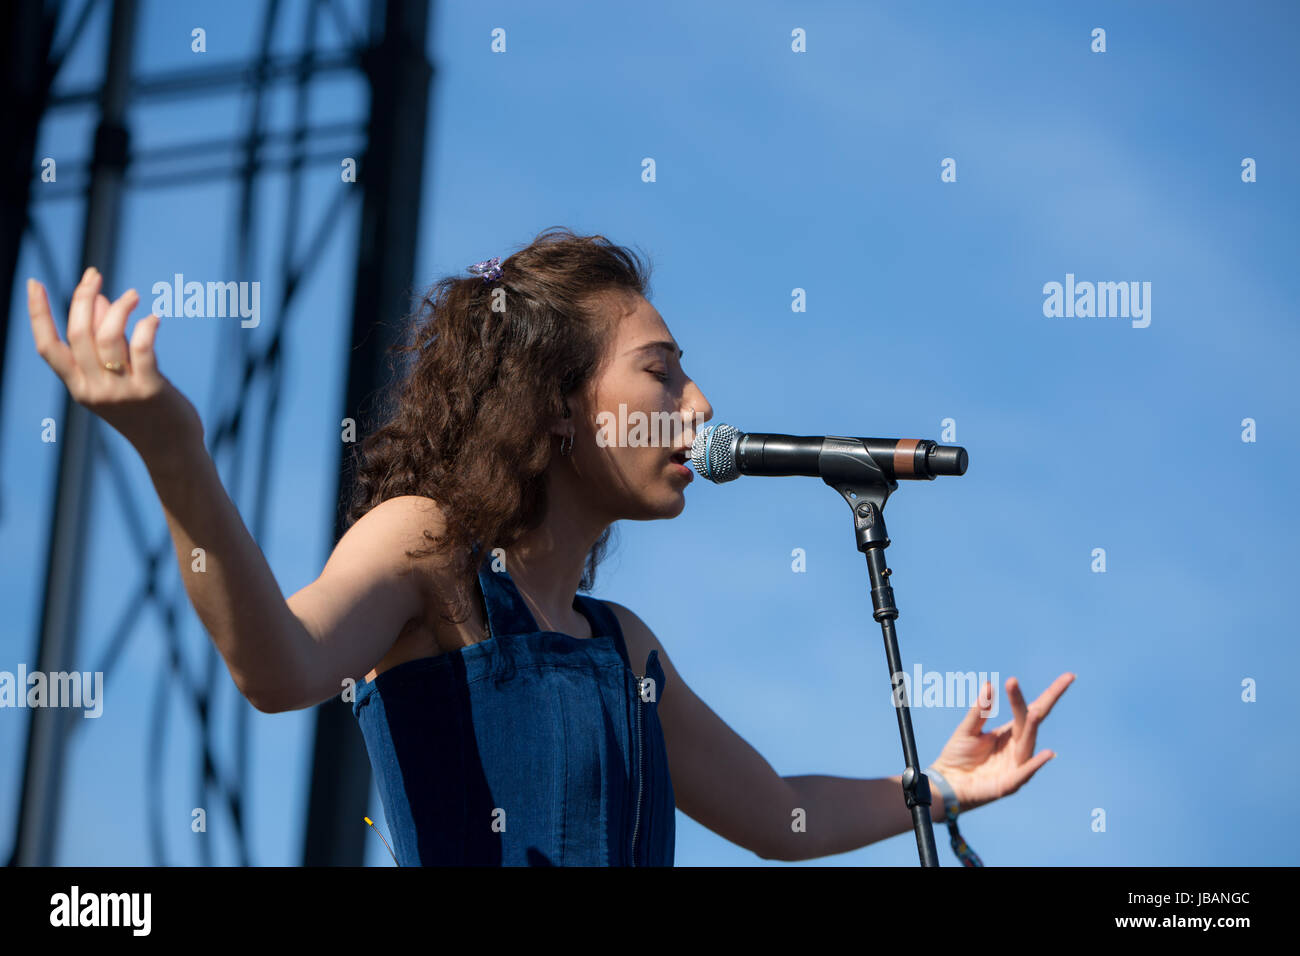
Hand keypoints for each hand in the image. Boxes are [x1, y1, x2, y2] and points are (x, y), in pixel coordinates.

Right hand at [28, 268, 201, 456]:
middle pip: (78, 334)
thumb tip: (98, 300)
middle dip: (82, 297)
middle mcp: (93, 389)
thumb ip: (105, 341)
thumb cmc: (144, 409)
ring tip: (134, 295)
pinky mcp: (150, 390)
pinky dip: (147, 327)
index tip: (34, 283)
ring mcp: (121, 391)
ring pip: (110, 337)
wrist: (171, 449)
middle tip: (95, 275)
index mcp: (78, 386)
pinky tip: (155, 317)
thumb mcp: (116, 376)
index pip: (47, 347)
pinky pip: (144, 349)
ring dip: (120, 308)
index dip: (38, 314)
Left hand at [928, 672, 1074, 814]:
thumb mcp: (967, 729)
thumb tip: (989, 684)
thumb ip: (979, 710)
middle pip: (1034, 720)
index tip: (1068, 676)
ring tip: (1034, 711)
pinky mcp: (1009, 783)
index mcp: (1011, 732)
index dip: (1051, 693)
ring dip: (1031, 727)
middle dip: (1048, 701)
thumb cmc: (958, 756)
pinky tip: (1048, 754)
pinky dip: (1035, 764)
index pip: (1032, 709)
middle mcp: (1018, 747)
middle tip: (1062, 682)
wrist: (947, 783)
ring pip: (1028, 743)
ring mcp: (1016, 765)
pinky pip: (1024, 772)